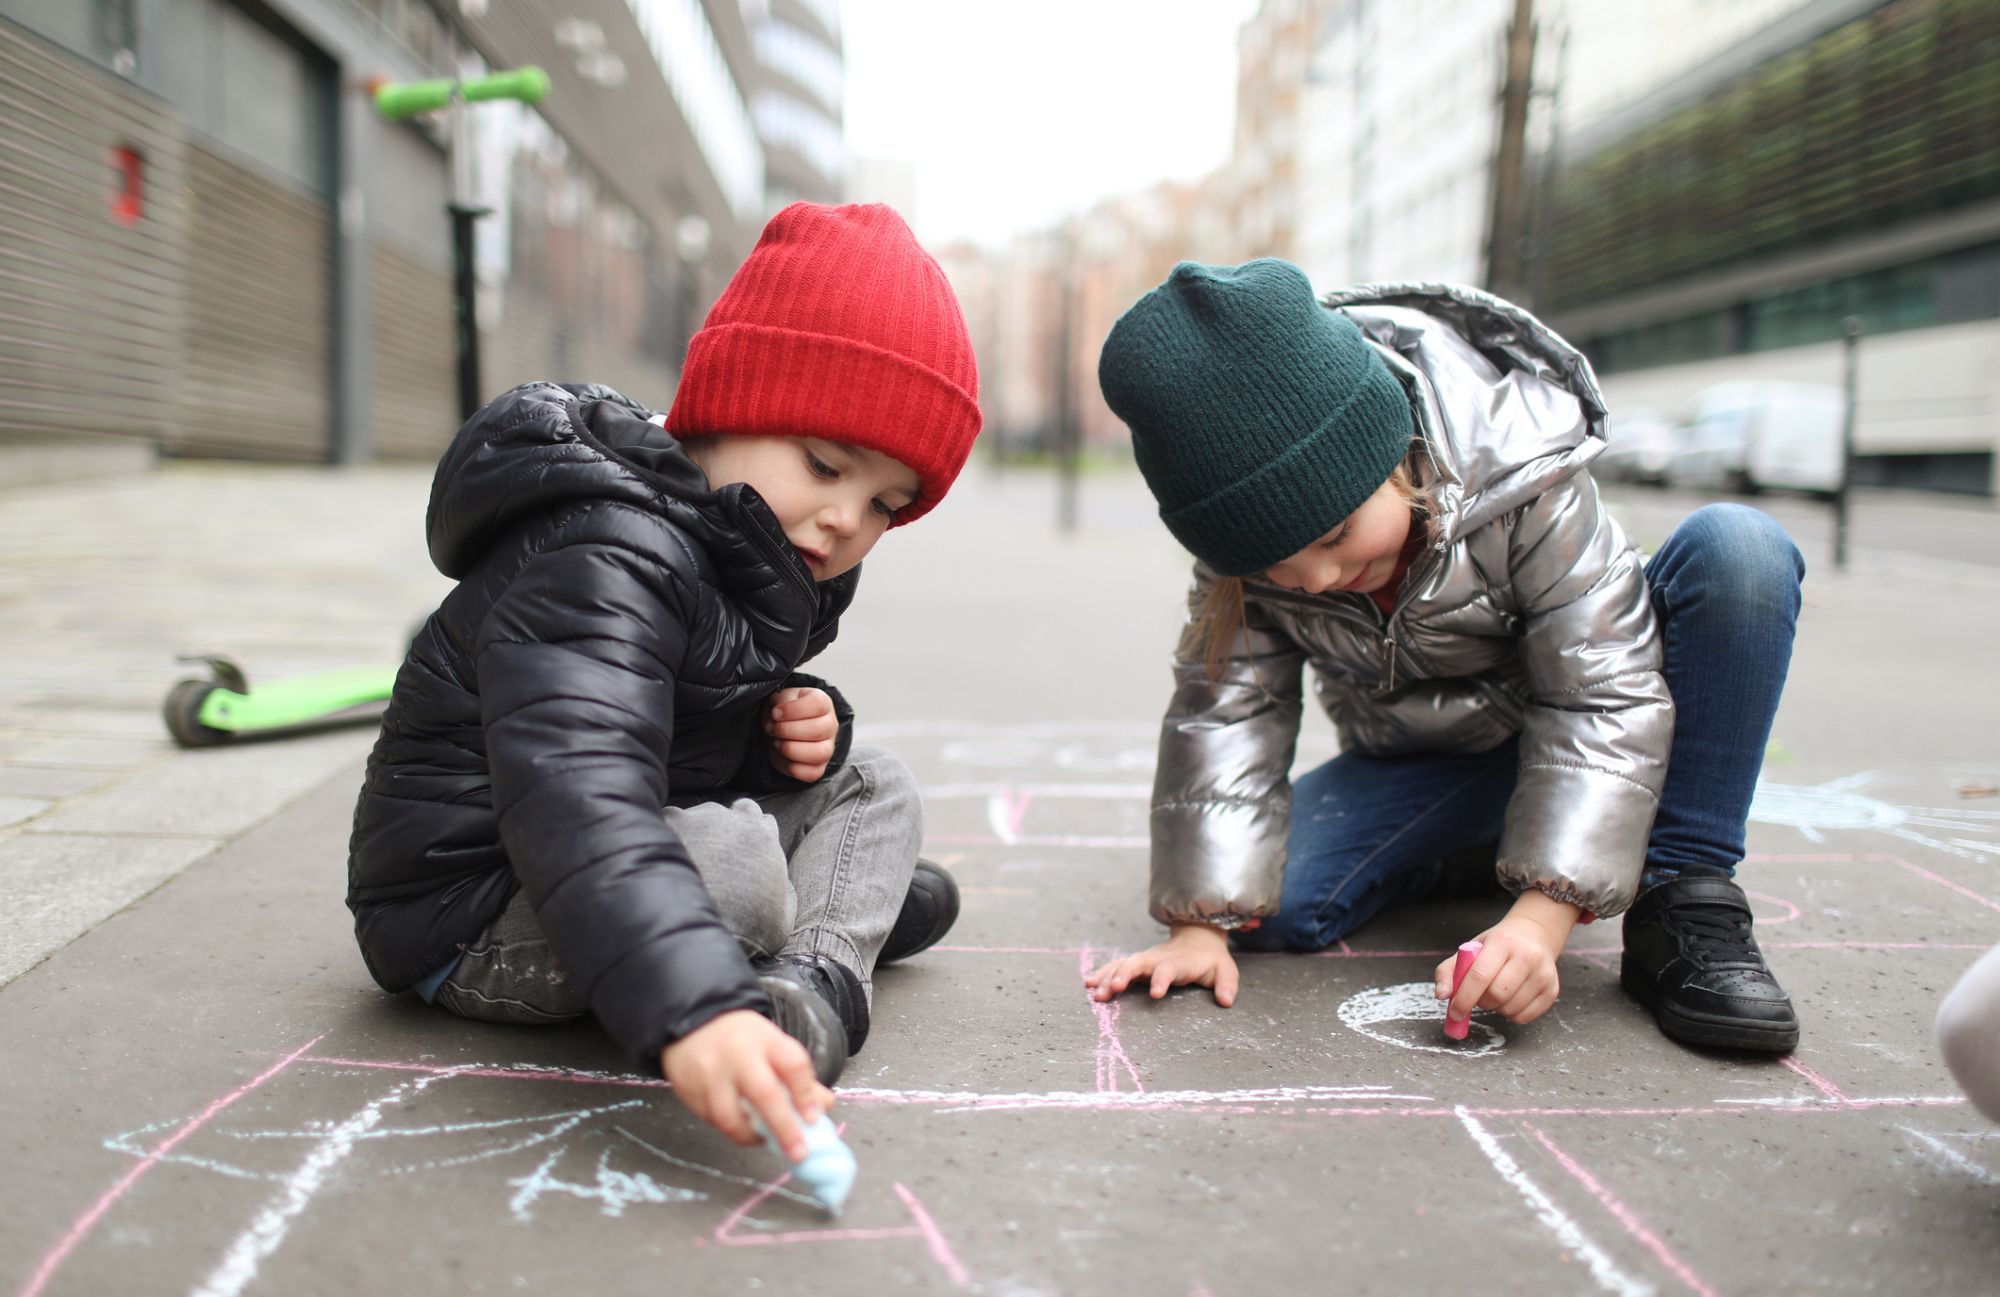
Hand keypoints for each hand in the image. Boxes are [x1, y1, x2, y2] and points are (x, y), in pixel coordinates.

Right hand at [660, 1009, 834, 1160]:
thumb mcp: (772, 1045)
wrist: (691, 1022)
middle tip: (798, 1153)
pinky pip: (711, 1120)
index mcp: (766, 1039)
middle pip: (765, 1094)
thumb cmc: (741, 1039)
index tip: (814, 1117)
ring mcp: (709, 1074)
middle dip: (784, 1128)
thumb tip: (823, 1107)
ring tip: (762, 1138)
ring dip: (750, 1135)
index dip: (806, 1094)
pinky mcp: (688, 1090)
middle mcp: (737, 1055)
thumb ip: (797, 1076)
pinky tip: (738, 1125)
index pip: (793, 1064)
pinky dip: (729, 1129)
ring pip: (730, 1117)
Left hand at [764, 687, 836, 782]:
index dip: (793, 709)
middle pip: (817, 730)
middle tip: (772, 728)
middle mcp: (830, 726)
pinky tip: (782, 756)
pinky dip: (792, 767)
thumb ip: (781, 701)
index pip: (818, 705)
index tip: (775, 713)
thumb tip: (778, 713)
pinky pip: (812, 773)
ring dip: (790, 748)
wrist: (779, 729)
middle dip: (787, 730)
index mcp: (823, 704)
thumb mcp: (780, 698)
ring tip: (777, 742)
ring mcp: (827, 748)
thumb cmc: (782, 712)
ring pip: (819, 753)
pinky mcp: (819, 768)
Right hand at [1084, 923, 1240, 1005]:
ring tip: (1094, 991)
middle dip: (1123, 974)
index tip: (1155, 993)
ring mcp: (1144, 960)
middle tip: (1112, 989)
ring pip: (1122, 965)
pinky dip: (1102, 973)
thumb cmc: (1210, 960)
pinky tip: (1088, 983)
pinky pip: (1116, 967)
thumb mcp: (1225, 970)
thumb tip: (1226, 1001)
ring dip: (1108, 977)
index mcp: (1178, 962)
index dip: (1161, 979)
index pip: (1168, 969)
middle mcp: (1157, 959)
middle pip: (1137, 963)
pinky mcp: (1136, 964)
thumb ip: (1226, 985)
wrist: (1196, 938)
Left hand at [1434, 890, 1581, 1027]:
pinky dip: (1511, 1015)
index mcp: (1502, 942)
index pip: (1480, 975)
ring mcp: (1543, 974)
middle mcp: (1527, 956)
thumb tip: (1442, 995)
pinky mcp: (1552, 990)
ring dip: (1496, 1009)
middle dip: (1481, 1002)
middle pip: (1497, 994)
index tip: (1454, 1012)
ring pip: (1511, 1009)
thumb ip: (1449, 970)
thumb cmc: (1497, 945)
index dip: (1464, 998)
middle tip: (1479, 996)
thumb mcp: (1471, 949)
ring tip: (1496, 993)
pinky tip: (1510, 1000)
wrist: (1534, 935)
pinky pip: (1525, 1017)